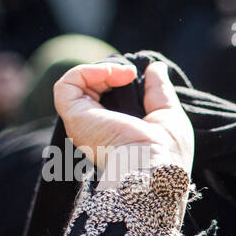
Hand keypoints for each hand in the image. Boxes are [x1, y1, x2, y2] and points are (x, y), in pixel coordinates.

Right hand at [54, 60, 194, 178]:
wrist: (155, 168)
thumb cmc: (166, 151)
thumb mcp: (168, 114)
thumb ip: (159, 90)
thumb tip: (155, 67)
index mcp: (115, 133)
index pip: (105, 100)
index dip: (116, 82)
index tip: (136, 77)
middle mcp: (95, 130)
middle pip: (91, 91)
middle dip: (109, 74)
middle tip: (131, 74)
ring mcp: (82, 124)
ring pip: (76, 86)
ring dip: (101, 71)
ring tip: (125, 74)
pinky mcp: (74, 117)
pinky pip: (67, 85)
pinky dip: (86, 71)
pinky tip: (111, 73)